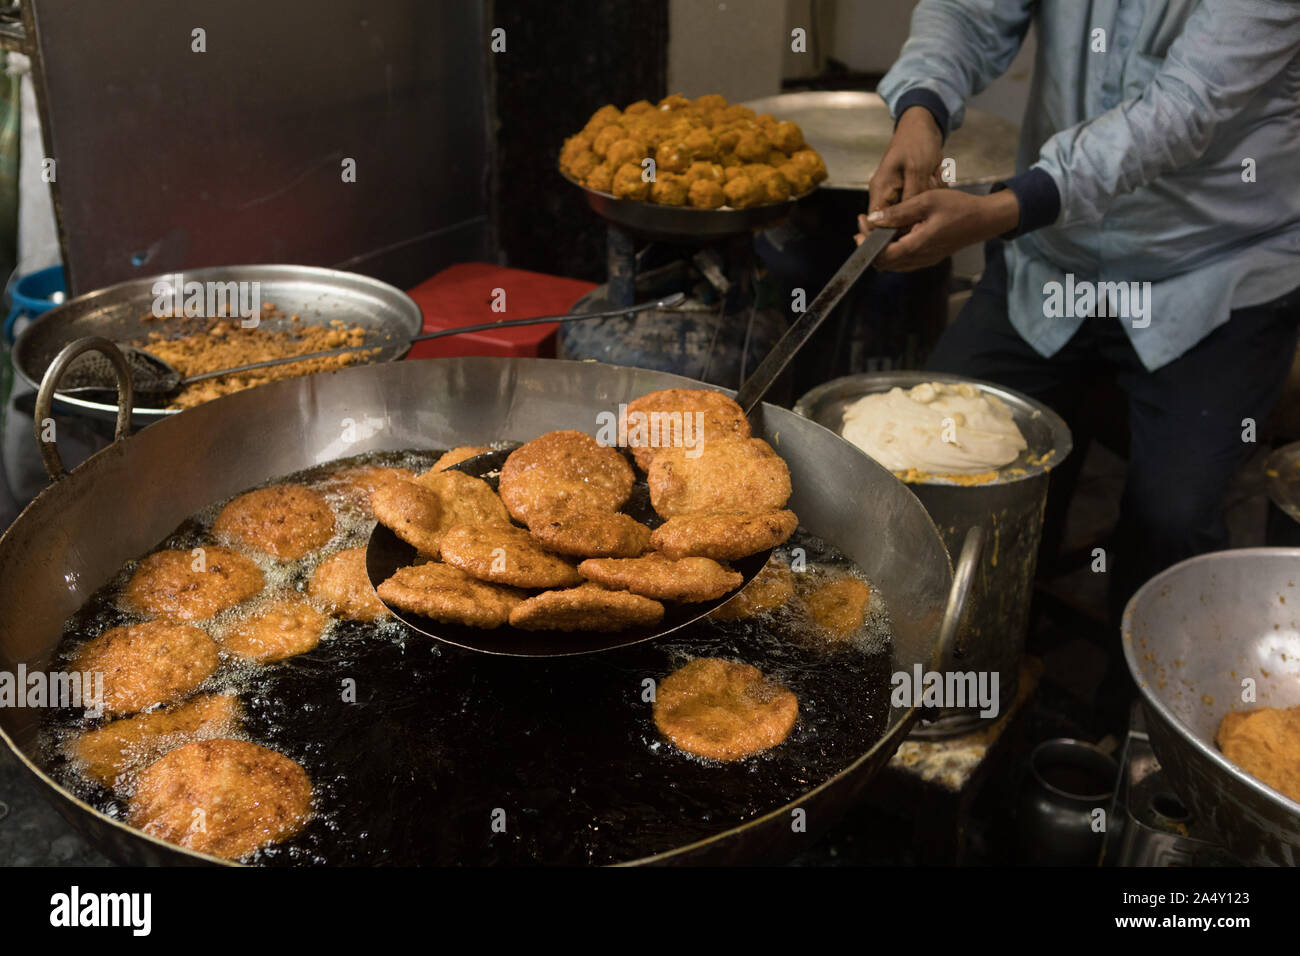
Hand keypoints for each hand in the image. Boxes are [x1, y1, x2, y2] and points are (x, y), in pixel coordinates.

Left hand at [854, 189, 1020, 271]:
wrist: (984, 219)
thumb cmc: (959, 207)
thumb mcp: (926, 201)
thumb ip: (898, 212)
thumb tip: (874, 218)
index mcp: (917, 246)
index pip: (881, 255)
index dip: (866, 242)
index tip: (860, 223)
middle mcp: (919, 259)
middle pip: (883, 263)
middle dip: (868, 245)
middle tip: (864, 223)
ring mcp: (924, 261)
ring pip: (892, 264)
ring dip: (879, 248)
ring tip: (875, 225)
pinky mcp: (928, 258)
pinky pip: (902, 261)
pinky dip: (891, 249)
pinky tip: (891, 231)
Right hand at [866, 106, 943, 215]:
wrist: (923, 124)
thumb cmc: (917, 142)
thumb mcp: (917, 170)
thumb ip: (911, 198)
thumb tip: (908, 224)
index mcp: (880, 191)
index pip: (875, 225)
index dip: (891, 233)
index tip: (916, 226)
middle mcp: (884, 195)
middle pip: (896, 220)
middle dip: (917, 211)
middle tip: (931, 187)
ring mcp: (895, 193)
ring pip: (910, 211)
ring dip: (927, 198)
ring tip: (935, 176)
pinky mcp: (907, 190)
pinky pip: (918, 201)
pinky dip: (930, 193)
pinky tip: (936, 176)